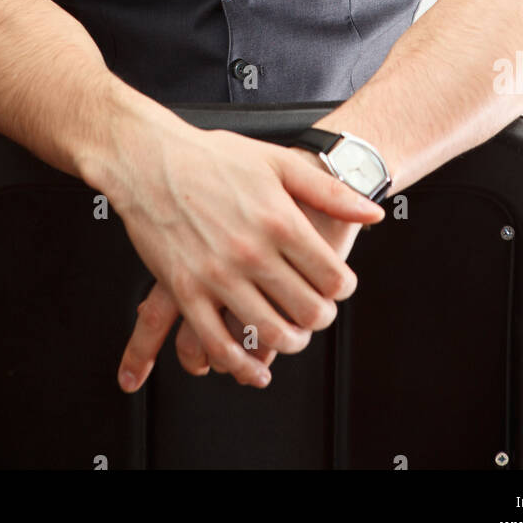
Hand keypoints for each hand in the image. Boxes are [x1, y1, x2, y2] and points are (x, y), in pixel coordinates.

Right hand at [105, 123, 383, 391]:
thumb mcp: (277, 162)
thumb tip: (373, 212)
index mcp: (278, 219)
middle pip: (307, 311)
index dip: (342, 290)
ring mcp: (216, 274)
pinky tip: (251, 366)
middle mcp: (251, 251)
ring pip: (268, 333)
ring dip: (289, 343)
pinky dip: (240, 364)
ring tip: (291, 335)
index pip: (331, 277)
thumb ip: (329, 191)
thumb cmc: (211, 156)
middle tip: (318, 312)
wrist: (149, 158)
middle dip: (320, 318)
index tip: (337, 288)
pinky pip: (217, 344)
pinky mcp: (185, 290)